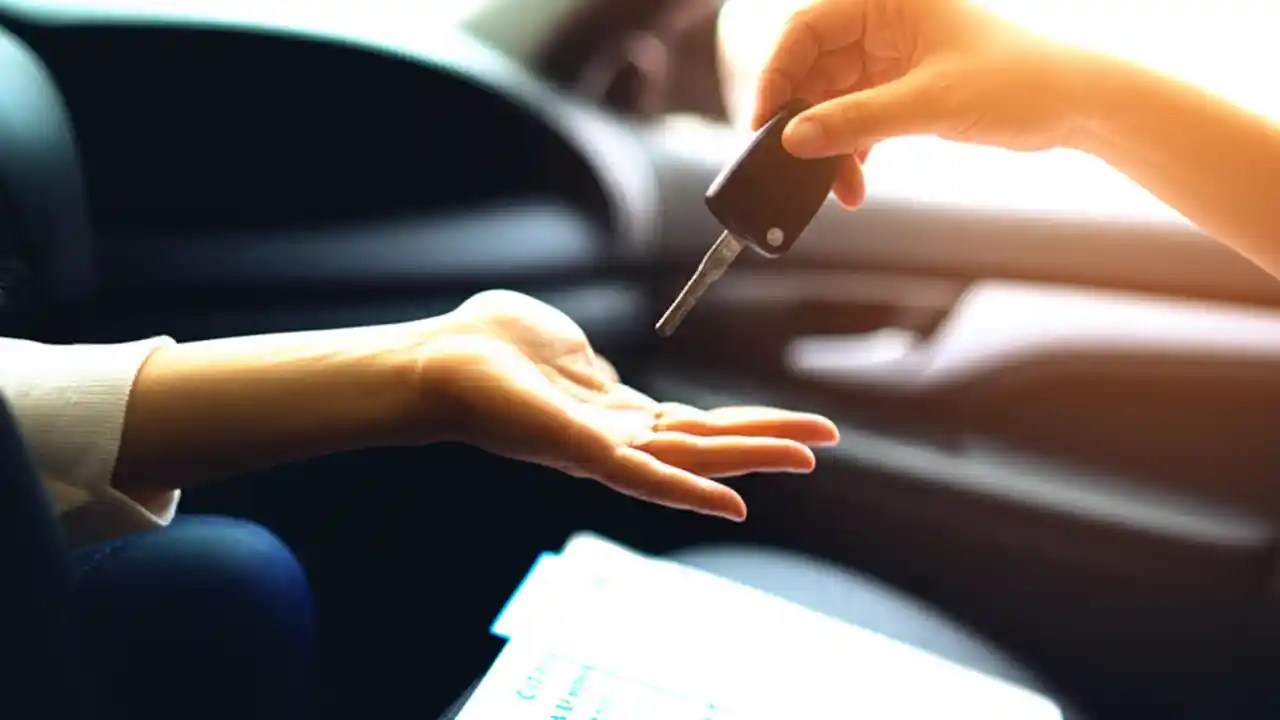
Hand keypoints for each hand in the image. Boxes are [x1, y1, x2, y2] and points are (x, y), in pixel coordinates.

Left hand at [417, 290, 837, 520]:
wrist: (435, 360)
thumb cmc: (487, 347)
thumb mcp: (558, 343)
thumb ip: (586, 357)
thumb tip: (591, 358)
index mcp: (615, 414)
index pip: (696, 424)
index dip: (749, 424)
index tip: (798, 424)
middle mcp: (616, 438)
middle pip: (707, 442)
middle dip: (768, 440)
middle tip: (827, 441)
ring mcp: (601, 448)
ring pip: (690, 457)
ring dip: (749, 458)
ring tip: (805, 457)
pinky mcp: (581, 450)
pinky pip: (643, 477)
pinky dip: (690, 492)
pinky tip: (733, 504)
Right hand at [756, 0, 1085, 207]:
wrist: (1077, 105)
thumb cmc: (1018, 82)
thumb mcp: (928, 103)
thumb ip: (856, 120)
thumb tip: (792, 139)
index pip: (806, 28)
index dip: (778, 75)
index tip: (766, 124)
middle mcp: (885, 20)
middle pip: (813, 68)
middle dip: (806, 121)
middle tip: (798, 165)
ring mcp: (893, 55)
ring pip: (833, 99)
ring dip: (830, 145)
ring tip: (838, 186)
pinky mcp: (904, 86)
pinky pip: (857, 116)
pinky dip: (851, 149)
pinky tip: (854, 181)